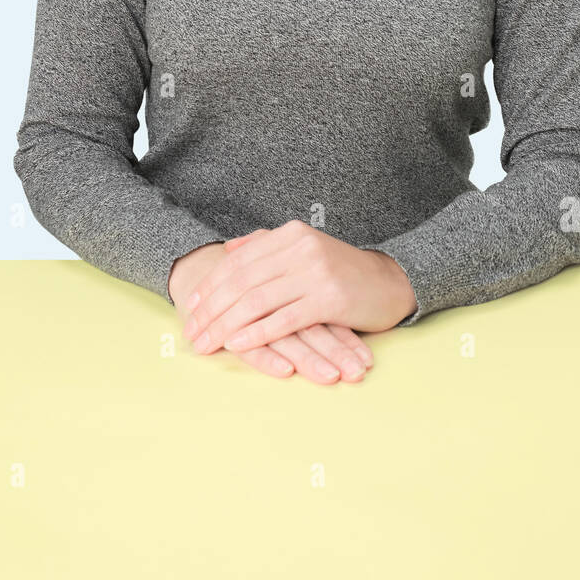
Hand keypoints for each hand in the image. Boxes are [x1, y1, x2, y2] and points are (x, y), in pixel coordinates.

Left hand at [181, 220, 416, 356]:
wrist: (390, 282)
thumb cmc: (342, 270)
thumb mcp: (304, 248)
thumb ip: (267, 244)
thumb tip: (230, 248)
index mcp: (291, 234)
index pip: (239, 261)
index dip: (210, 285)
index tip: (189, 307)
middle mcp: (300, 248)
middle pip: (242, 281)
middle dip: (211, 310)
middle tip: (191, 332)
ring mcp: (315, 272)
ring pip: (257, 301)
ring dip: (226, 326)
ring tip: (207, 343)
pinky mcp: (329, 299)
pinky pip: (284, 319)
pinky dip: (256, 333)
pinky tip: (237, 345)